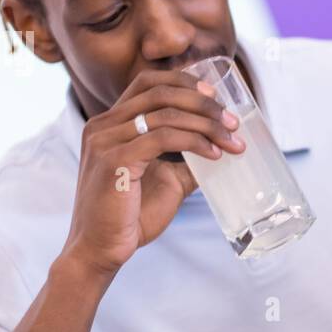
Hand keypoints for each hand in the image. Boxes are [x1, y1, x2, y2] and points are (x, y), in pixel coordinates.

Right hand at [58, 69, 245, 277]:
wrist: (99, 250)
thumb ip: (186, 159)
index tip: (214, 95)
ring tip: (232, 141)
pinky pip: (163, 138)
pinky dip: (195, 142)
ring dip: (207, 124)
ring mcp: (105, 141)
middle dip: (203, 103)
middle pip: (160, 92)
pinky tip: (214, 155)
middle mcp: (103, 126)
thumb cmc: (129, 218)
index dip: (183, 82)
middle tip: (232, 121)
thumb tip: (221, 146)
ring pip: (166, 114)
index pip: (147, 83)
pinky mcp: (114, 161)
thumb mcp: (165, 180)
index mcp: (109, 124)